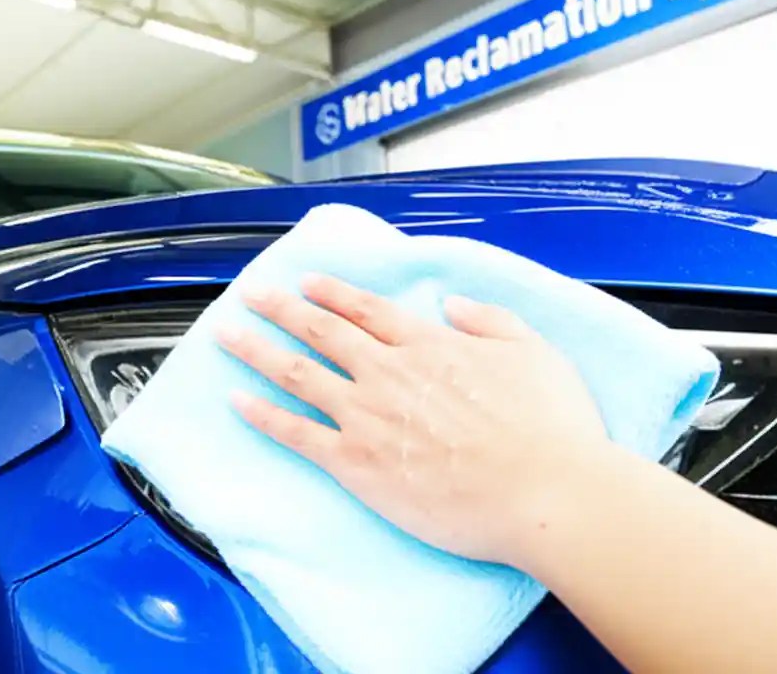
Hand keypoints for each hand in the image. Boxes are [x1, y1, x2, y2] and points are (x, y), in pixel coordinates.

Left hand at [217, 274, 609, 566]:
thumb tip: (452, 305)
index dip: (332, 292)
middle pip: (321, 331)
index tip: (306, 281)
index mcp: (429, 346)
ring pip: (297, 373)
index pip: (367, 310)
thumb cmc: (551, 430)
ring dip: (257, 350)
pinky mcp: (356, 464)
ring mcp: (367, 417)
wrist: (545, 494)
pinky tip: (236, 401)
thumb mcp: (533, 352)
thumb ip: (489, 321)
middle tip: (251, 295)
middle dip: (281, 308)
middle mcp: (389, 373)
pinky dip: (262, 414)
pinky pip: (296, 433)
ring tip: (226, 335)